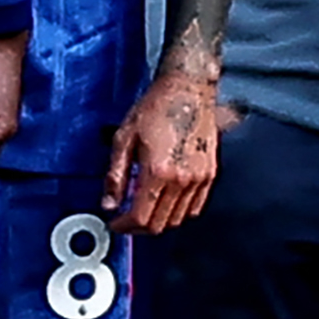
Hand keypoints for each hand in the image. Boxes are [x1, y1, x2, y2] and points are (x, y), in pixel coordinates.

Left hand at [104, 62, 221, 233]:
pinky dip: (178, 212)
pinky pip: (194, 208)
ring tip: (145, 209)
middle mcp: (181, 179)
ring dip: (158, 221)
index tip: (115, 223)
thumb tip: (109, 203)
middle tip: (126, 219)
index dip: (123, 226)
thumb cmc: (156, 108)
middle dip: (138, 228)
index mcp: (158, 171)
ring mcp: (199, 178)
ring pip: (177, 220)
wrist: (187, 90)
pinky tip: (165, 201)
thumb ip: (115, 176)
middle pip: (159, 224)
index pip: (140, 217)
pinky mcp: (209, 175)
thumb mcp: (124, 139)